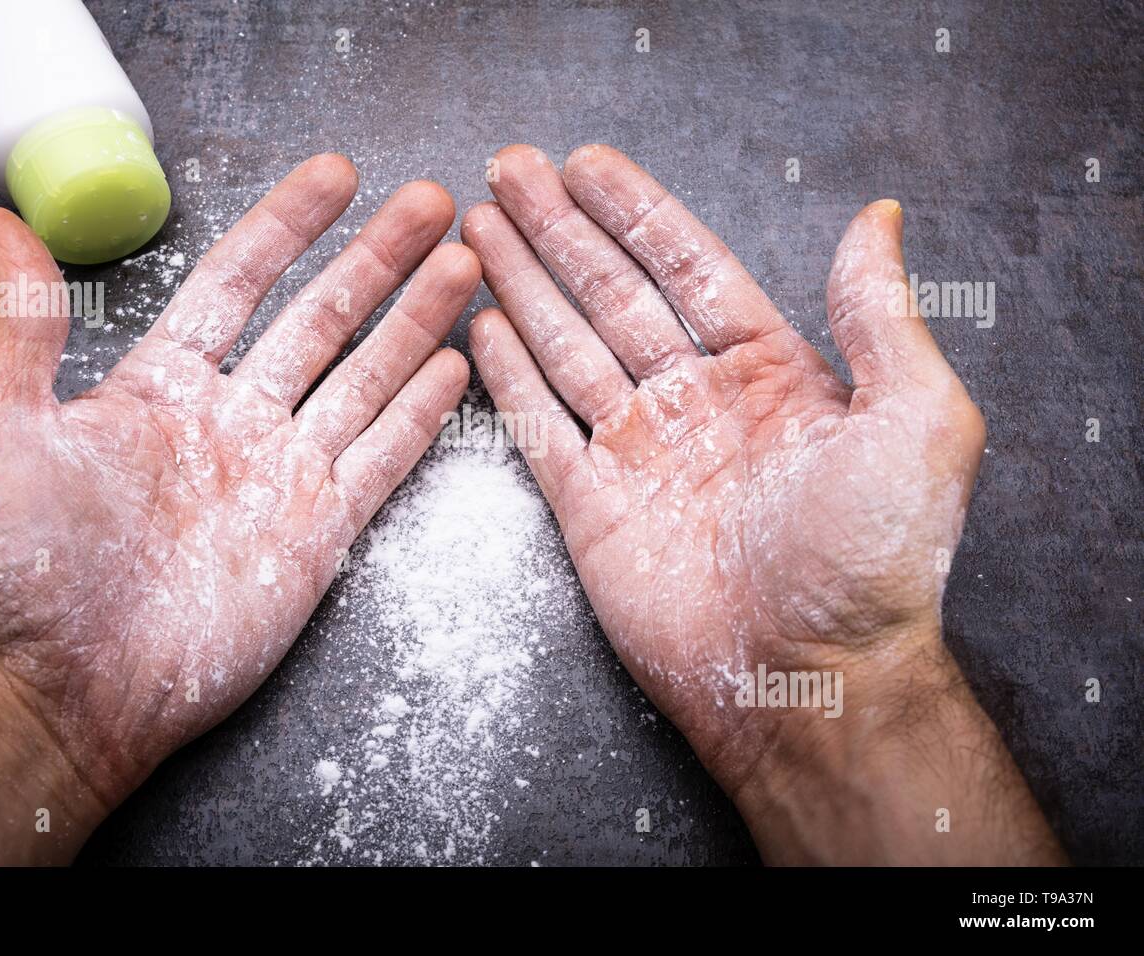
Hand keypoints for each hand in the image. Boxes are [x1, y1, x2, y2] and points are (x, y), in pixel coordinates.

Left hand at [0, 155, 475, 862]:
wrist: (61, 692)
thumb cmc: (15, 570)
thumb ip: (21, 322)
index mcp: (160, 388)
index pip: (239, 282)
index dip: (289, 224)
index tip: (337, 175)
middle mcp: (230, 422)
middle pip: (321, 319)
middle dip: (377, 258)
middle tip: (431, 203)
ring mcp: (280, 477)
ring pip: (364, 378)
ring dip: (414, 320)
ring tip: (461, 263)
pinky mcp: (317, 535)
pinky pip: (381, 460)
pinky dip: (419, 413)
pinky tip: (454, 365)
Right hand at [463, 144, 1062, 863]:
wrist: (812, 679)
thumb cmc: (872, 559)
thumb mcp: (916, 420)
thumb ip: (880, 316)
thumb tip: (877, 218)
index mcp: (769, 372)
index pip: (685, 266)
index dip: (632, 211)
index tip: (584, 164)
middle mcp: (696, 403)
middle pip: (610, 294)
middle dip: (558, 232)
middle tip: (505, 174)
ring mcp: (639, 454)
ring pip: (567, 347)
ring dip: (522, 285)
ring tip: (479, 228)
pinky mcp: (593, 510)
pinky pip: (541, 429)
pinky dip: (509, 378)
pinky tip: (482, 326)